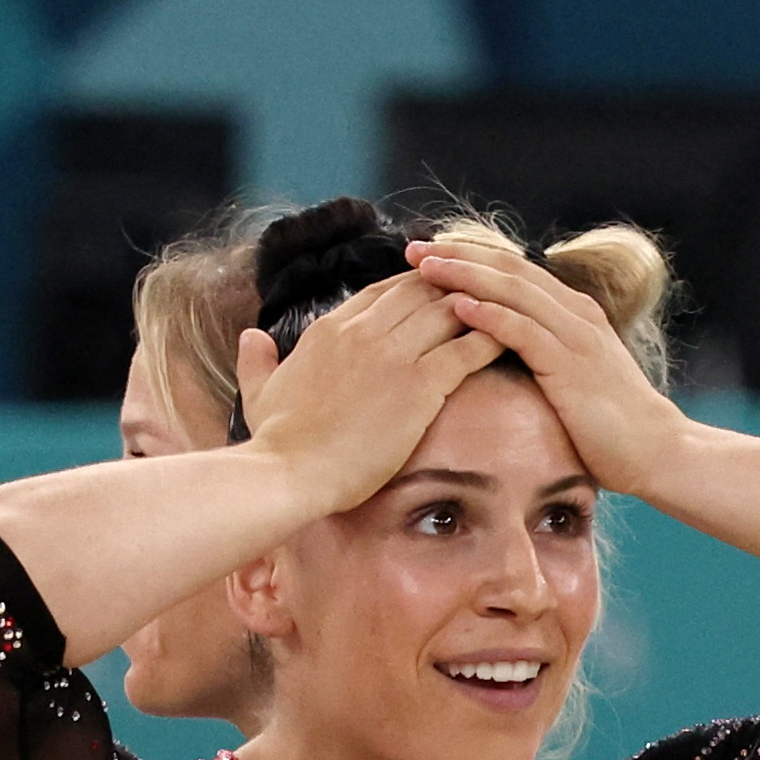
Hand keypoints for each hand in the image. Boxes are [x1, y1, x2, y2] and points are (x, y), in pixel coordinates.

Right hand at [234, 272, 503, 514]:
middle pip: (422, 290)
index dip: (416, 286)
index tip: (439, 292)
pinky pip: (466, 349)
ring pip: (448, 310)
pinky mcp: (418, 385)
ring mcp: (392, 355)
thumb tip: (249, 336)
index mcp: (331, 328)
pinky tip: (510, 341)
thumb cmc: (276, 443)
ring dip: (478, 308)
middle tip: (486, 296)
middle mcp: (363, 331)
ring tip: (506, 313)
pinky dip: (490, 339)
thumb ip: (256, 360)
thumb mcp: (259, 391)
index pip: (384, 290)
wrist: (289, 474)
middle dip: (454, 288)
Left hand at [408, 242, 690, 499]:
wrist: (655, 451)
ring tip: (425, 266)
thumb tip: (493, 353)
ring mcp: (575, 336)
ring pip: (513, 291)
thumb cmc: (607, 424)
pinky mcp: (572, 366)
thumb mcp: (567, 378)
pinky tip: (457, 306)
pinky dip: (490, 316)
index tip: (426, 252)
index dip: (468, 256)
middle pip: (508, 269)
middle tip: (412, 246)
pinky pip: (525, 332)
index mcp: (570, 313)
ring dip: (466, 275)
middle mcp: (574, 314)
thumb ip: (538, 356)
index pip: (512, 271)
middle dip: (458, 254)